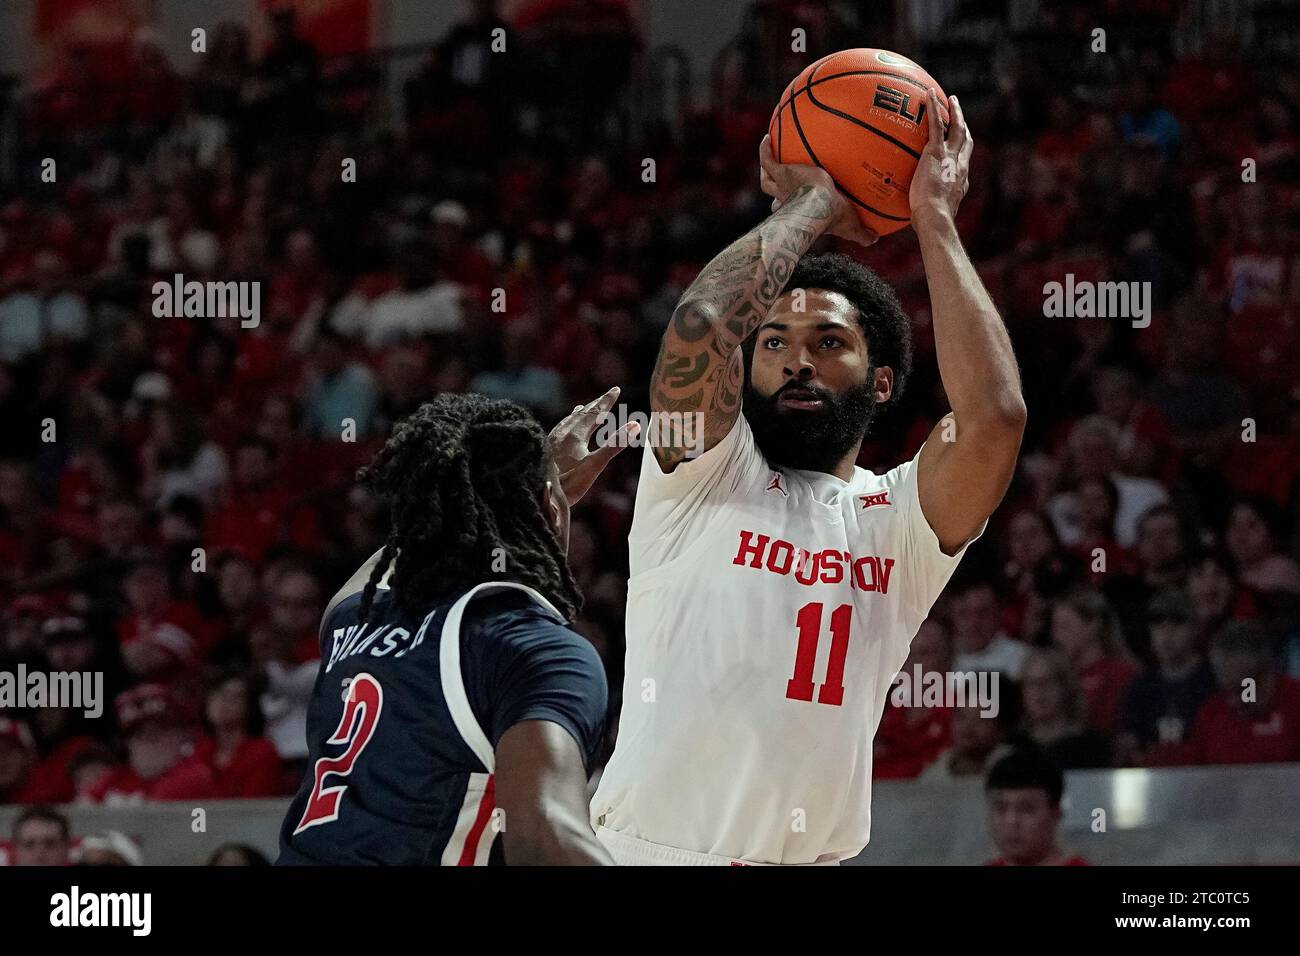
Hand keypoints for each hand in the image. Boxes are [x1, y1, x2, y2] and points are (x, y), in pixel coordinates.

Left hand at [547, 386, 637, 504]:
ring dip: (580, 414)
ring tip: (583, 408)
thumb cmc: (569, 484)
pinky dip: (567, 424)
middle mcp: (562, 433)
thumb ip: (615, 444)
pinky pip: (559, 429)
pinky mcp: (545, 449)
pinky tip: (563, 431)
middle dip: (595, 405)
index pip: (594, 412)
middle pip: (581, 414)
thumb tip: (636, 425)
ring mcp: (552, 441)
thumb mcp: (595, 465)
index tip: (616, 389)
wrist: (539, 495)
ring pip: (568, 422)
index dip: (606, 401)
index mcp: (575, 434)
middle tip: (607, 396)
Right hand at [758, 135, 877, 246]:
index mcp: (800, 211)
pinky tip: (766, 137)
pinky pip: (768, 159)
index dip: (787, 208)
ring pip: (766, 178)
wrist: (820, 204)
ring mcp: (782, 186)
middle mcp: (787, 200)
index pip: (790, 210)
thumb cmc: (834, 218)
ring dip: (765, 167)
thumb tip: (875, 240)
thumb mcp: (850, 226)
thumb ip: (862, 234)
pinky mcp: (782, 172)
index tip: (788, 205)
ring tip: (768, 152)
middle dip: (773, 188)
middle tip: (776, 181)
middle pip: (774, 194)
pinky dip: (765, 150)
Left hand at [909, 90, 971, 231]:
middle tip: (959, 114)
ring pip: (957, 128)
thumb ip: (924, 211)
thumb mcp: (931, 215)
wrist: (935, 216)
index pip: (963, 162)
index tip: (959, 147)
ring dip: (954, 112)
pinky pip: (936, 124)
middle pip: (965, 140)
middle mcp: (960, 165)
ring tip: (949, 99)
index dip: (962, 152)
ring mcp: (950, 157)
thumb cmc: (930, 222)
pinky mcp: (937, 152)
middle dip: (963, 125)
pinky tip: (929, 95)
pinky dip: (934, 108)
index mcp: (960, 180)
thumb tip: (911, 218)